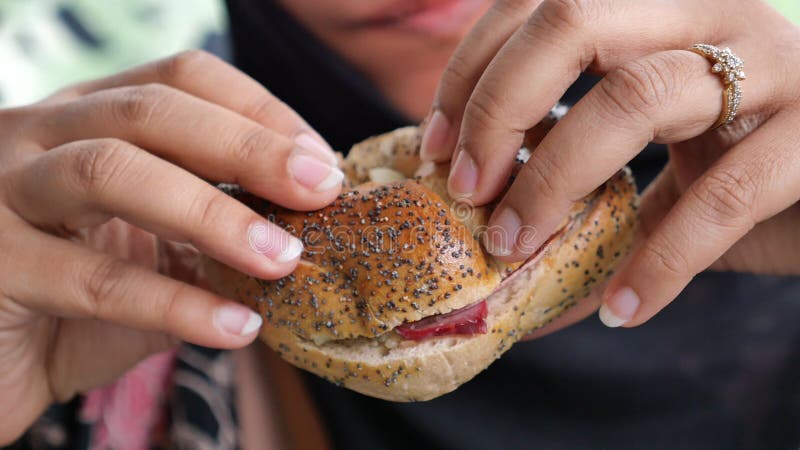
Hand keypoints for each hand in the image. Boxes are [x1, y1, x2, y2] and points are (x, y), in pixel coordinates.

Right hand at [0, 50, 343, 442]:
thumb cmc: (75, 300)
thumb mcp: (153, 253)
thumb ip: (212, 234)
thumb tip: (307, 228)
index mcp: (89, 117)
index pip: (182, 79)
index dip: (259, 111)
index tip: (321, 164)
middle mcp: (40, 134)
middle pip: (151, 111)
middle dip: (248, 149)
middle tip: (320, 190)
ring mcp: (4, 192)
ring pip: (112, 171)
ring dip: (214, 216)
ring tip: (284, 258)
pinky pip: (92, 279)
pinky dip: (174, 304)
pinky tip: (235, 328)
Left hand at [419, 0, 799, 327]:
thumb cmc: (748, 165)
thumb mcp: (653, 161)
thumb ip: (583, 192)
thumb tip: (501, 264)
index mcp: (656, 8)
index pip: (537, 4)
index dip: (470, 72)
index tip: (435, 149)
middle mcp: (709, 13)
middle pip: (574, 19)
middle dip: (498, 107)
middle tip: (464, 190)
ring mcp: (770, 66)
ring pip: (638, 97)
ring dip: (554, 179)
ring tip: (514, 246)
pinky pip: (722, 197)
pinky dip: (659, 262)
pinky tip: (619, 309)